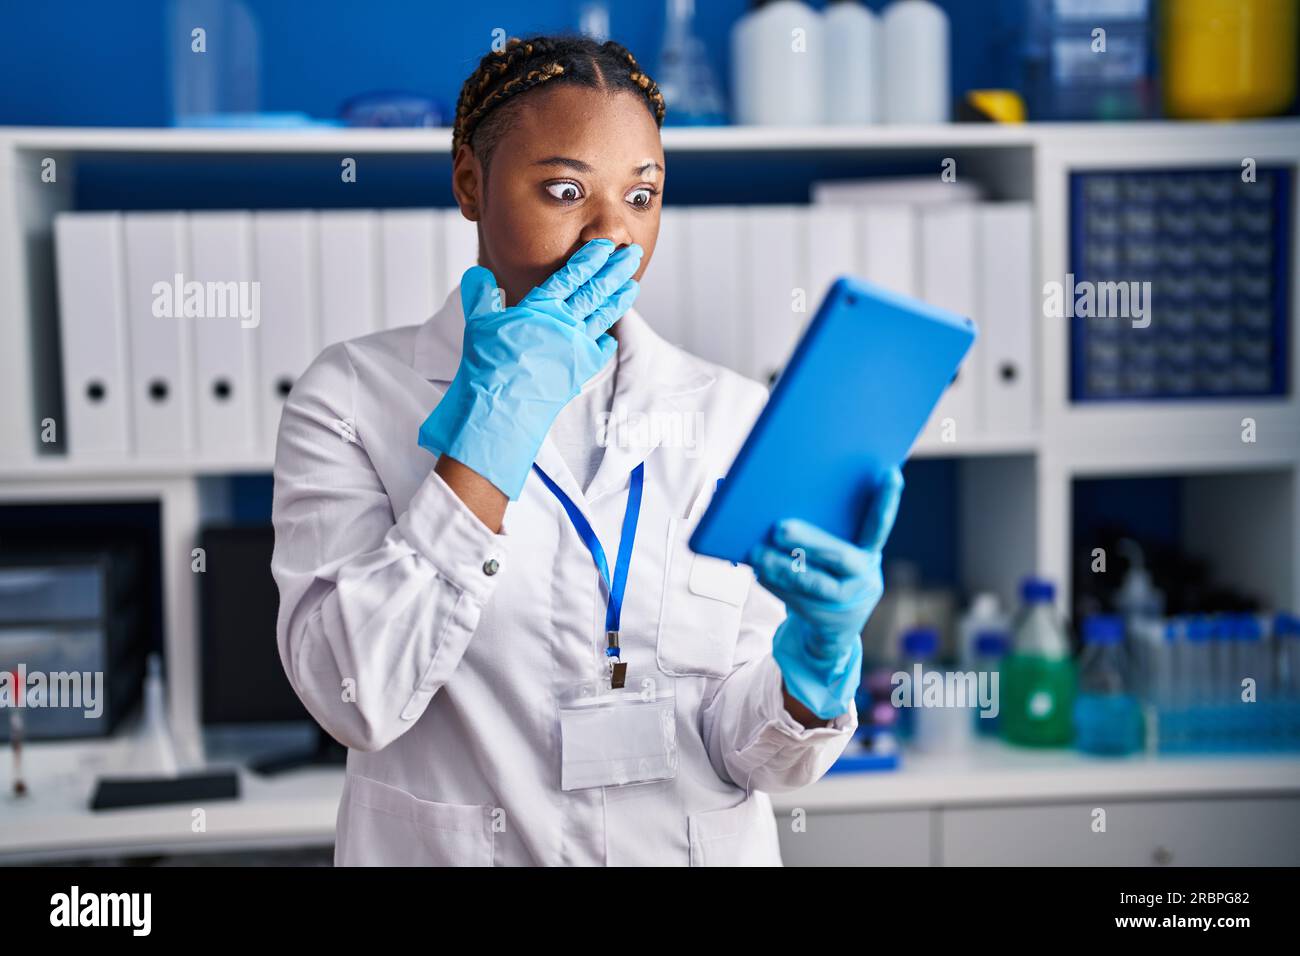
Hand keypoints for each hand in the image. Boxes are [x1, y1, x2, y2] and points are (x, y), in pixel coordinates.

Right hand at [418, 239, 641, 499]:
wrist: (502, 409)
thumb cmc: (487, 367)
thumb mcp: (478, 325)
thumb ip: (480, 296)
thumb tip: (477, 276)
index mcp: (541, 308)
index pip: (571, 276)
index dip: (589, 259)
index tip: (604, 246)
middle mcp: (564, 324)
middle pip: (596, 291)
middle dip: (616, 270)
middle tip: (632, 253)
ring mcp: (577, 347)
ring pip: (604, 316)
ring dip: (619, 299)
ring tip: (633, 284)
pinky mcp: (581, 371)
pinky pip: (600, 350)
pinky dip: (606, 339)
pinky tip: (610, 334)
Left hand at [748, 468, 904, 719]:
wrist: (831, 630)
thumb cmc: (826, 576)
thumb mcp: (833, 555)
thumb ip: (822, 535)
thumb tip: (780, 514)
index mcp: (868, 550)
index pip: (879, 524)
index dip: (887, 500)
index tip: (890, 473)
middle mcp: (866, 574)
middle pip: (839, 555)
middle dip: (808, 540)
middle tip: (779, 528)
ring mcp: (851, 600)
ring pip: (815, 582)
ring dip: (782, 567)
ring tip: (757, 554)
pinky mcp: (830, 619)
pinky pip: (801, 600)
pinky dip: (777, 584)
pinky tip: (760, 573)